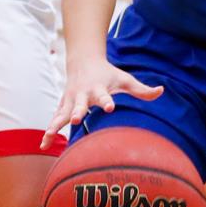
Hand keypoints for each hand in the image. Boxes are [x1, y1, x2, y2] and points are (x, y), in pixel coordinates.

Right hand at [41, 59, 163, 148]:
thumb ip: (142, 90)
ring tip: (49, 137)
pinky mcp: (62, 106)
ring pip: (61, 114)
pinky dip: (49, 131)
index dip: (107, 101)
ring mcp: (70, 100)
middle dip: (76, 112)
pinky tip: (43, 145)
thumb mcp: (125, 79)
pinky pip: (54, 119)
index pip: (104, 96)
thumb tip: (161, 91)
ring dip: (55, 124)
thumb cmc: (107, 74)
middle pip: (79, 104)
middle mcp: (82, 94)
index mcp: (98, 88)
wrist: (83, 61)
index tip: (110, 107)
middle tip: (76, 120)